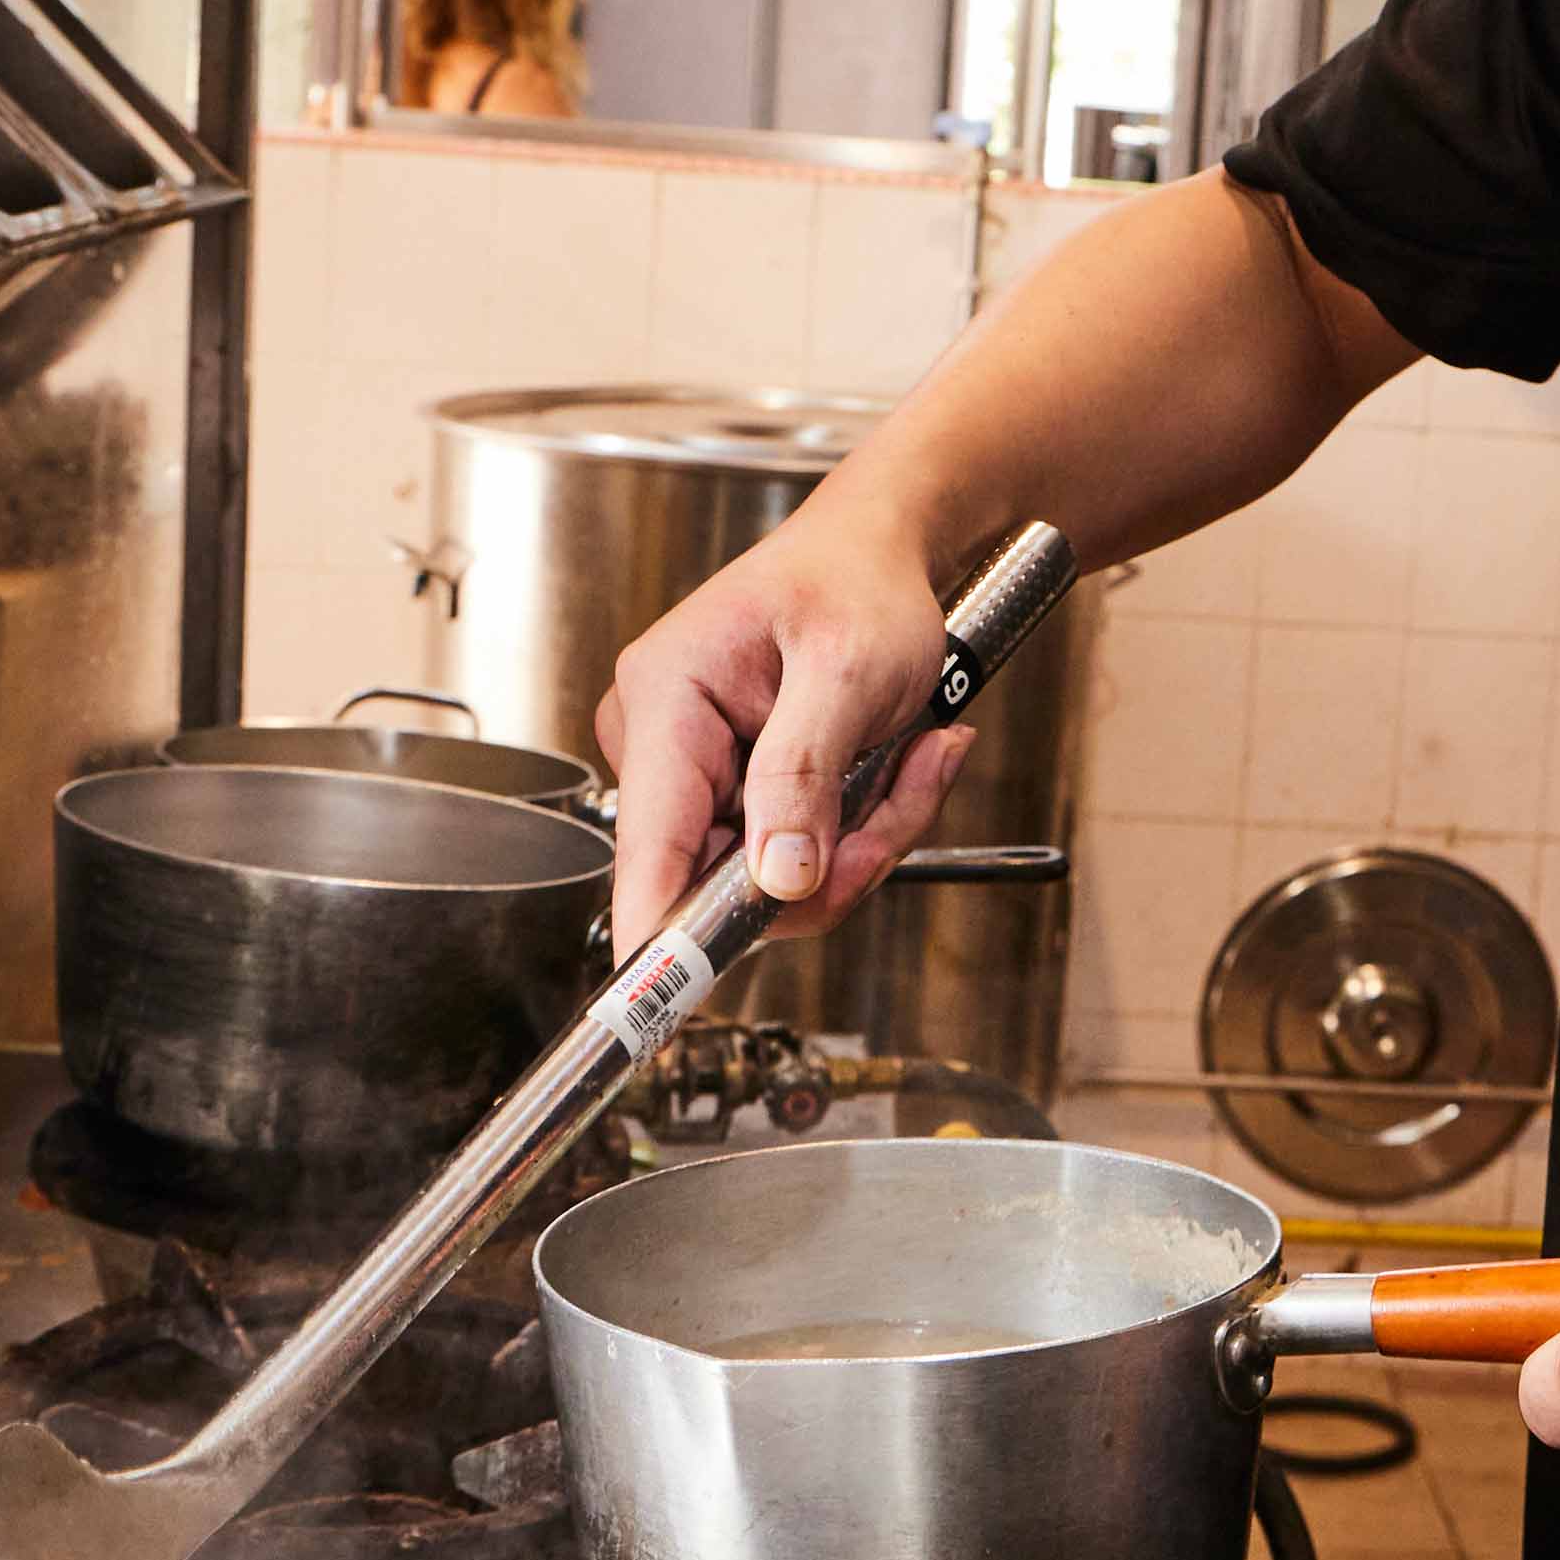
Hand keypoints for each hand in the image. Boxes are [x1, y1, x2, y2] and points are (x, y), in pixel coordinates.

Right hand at [597, 503, 975, 960]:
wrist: (881, 551)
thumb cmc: (857, 581)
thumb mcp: (849, 669)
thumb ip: (805, 774)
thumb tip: (775, 876)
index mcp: (666, 699)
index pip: (649, 844)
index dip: (660, 935)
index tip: (662, 1007)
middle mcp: (661, 742)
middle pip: (723, 878)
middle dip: (832, 860)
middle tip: (904, 791)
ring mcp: (696, 772)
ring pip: (770, 878)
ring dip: (857, 840)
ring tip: (910, 759)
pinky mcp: (732, 791)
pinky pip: (790, 857)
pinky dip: (855, 829)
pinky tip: (892, 765)